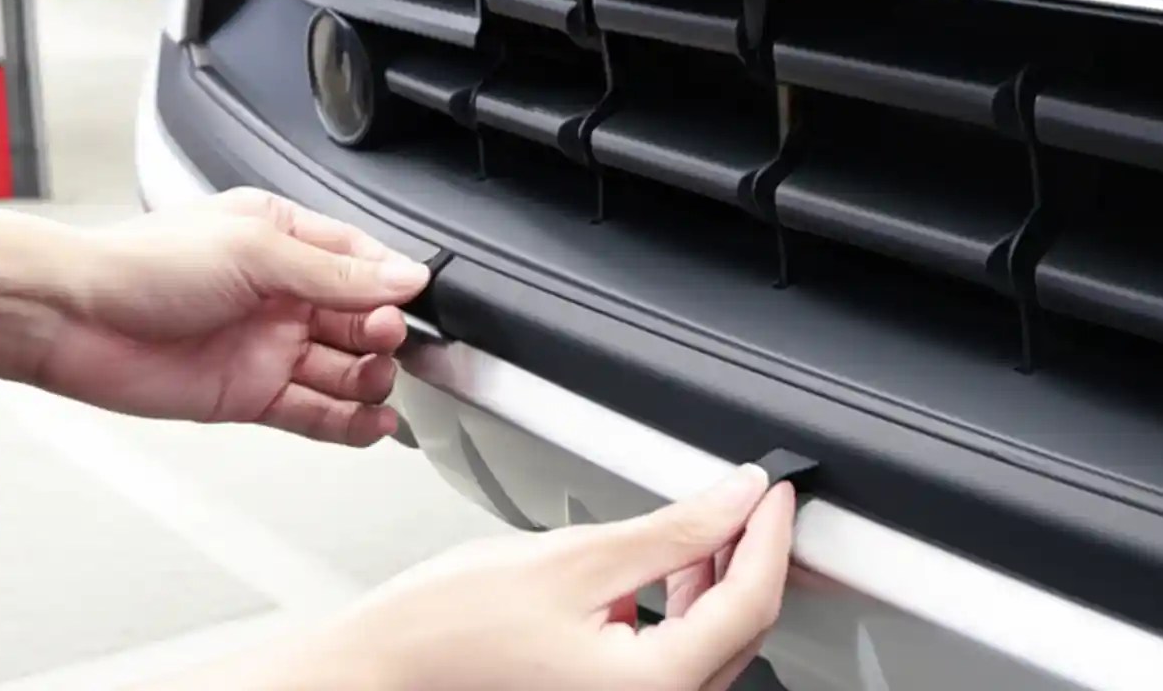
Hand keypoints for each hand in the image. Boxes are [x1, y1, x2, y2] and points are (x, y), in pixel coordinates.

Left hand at [0, 188, 427, 445]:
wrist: (74, 321)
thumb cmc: (143, 266)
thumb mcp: (255, 252)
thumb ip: (334, 274)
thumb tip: (402, 278)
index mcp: (283, 241)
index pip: (360, 262)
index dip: (393, 283)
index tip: (418, 299)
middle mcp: (282, 296)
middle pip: (360, 319)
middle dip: (384, 332)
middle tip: (387, 339)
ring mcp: (270, 348)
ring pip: (344, 370)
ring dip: (371, 380)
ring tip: (379, 383)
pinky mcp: (254, 396)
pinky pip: (316, 414)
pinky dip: (350, 423)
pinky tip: (374, 424)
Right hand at [147, 465, 793, 690]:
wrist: (385, 666)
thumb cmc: (449, 627)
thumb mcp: (576, 558)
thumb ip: (672, 529)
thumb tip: (737, 497)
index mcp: (652, 687)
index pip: (750, 601)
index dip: (771, 535)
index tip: (776, 491)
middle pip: (739, 629)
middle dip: (748, 557)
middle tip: (747, 498)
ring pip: (710, 643)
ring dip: (714, 581)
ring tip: (702, 525)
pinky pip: (672, 655)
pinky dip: (678, 607)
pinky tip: (661, 567)